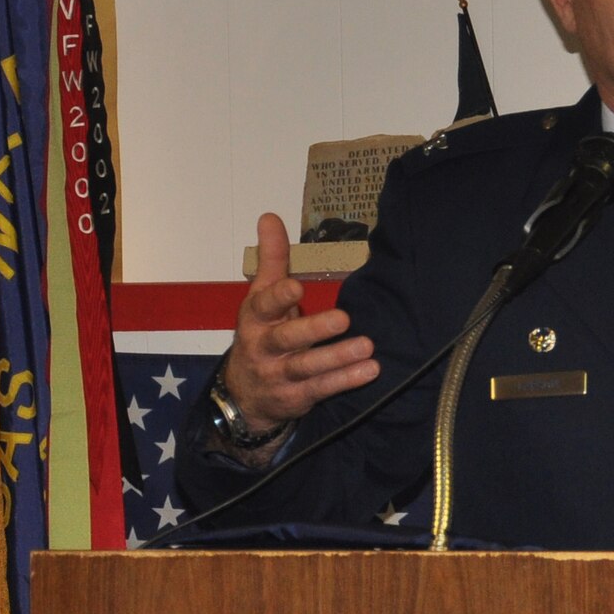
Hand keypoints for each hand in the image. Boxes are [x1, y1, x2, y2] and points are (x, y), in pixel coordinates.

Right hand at [221, 213, 379, 432]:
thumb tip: (270, 216)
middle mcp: (264, 348)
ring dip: (338, 358)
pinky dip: (346, 380)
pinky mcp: (297, 397)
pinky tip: (369, 370)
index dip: (279, 297)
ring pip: (308, 368)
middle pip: (287, 339)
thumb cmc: (260, 334)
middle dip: (313, 330)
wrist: (244, 395)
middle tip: (343, 318)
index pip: (264, 305)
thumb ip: (271, 258)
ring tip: (366, 346)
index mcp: (255, 318)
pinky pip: (322, 389)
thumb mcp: (260, 297)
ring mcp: (280, 375)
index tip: (296, 287)